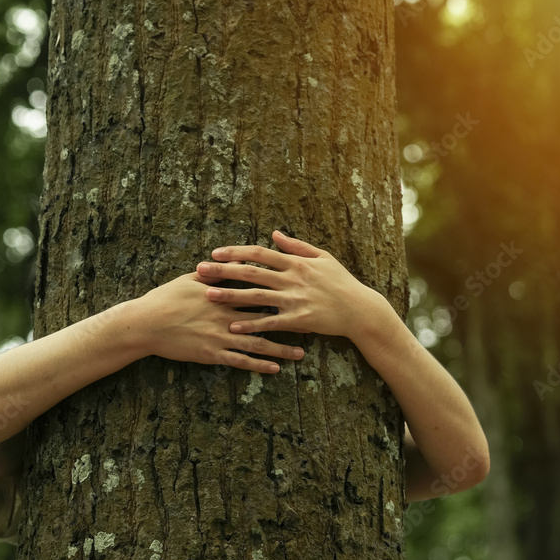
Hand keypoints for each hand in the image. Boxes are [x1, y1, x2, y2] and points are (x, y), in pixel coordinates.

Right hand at [134, 261, 305, 372]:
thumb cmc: (165, 299)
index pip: (258, 291)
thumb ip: (215, 272)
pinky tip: (274, 369)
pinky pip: (240, 361)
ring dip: (281, 348)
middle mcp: (226, 314)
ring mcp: (220, 336)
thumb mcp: (190, 279)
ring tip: (301, 353)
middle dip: (290, 322)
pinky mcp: (212, 354)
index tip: (302, 294)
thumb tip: (233, 260)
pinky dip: (258, 365)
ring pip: (257, 342)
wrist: (145, 324)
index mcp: (223, 294)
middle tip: (313, 324)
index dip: (281, 293)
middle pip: (265, 318)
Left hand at [195, 230, 385, 342]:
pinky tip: (233, 327)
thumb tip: (275, 233)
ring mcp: (295, 300)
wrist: (360, 309)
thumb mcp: (323, 258)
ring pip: (256, 296)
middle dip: (223, 270)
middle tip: (199, 270)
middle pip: (251, 272)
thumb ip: (297, 246)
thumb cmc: (342, 283)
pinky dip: (251, 324)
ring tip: (208, 296)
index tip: (215, 253)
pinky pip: (270, 323)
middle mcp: (292, 279)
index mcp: (296, 262)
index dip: (236, 252)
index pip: (260, 253)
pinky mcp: (299, 320)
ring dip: (230, 296)